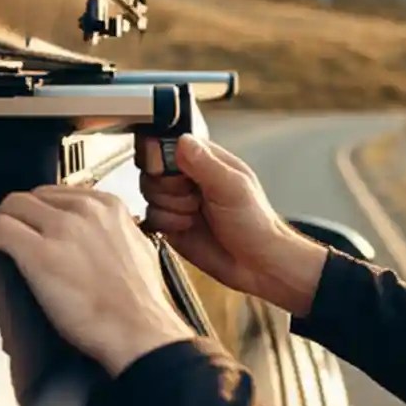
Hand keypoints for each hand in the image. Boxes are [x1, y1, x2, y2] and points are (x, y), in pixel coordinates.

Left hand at [0, 185, 195, 375]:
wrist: (139, 331)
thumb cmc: (140, 304)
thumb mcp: (137, 250)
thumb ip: (115, 234)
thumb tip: (100, 238)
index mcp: (108, 207)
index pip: (57, 193)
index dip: (36, 211)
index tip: (29, 225)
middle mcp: (84, 210)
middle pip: (31, 197)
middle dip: (14, 216)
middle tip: (4, 238)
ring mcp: (60, 228)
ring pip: (10, 207)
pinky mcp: (38, 252)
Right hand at [140, 135, 327, 316]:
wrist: (255, 264)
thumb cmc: (255, 223)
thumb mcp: (232, 188)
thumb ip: (206, 163)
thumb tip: (182, 141)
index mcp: (206, 160)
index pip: (170, 146)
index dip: (167, 161)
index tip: (180, 176)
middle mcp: (190, 177)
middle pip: (154, 170)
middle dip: (170, 188)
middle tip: (195, 199)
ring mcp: (179, 200)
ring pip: (150, 193)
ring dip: (171, 208)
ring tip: (195, 215)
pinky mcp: (172, 223)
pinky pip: (151, 216)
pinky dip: (167, 224)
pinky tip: (188, 227)